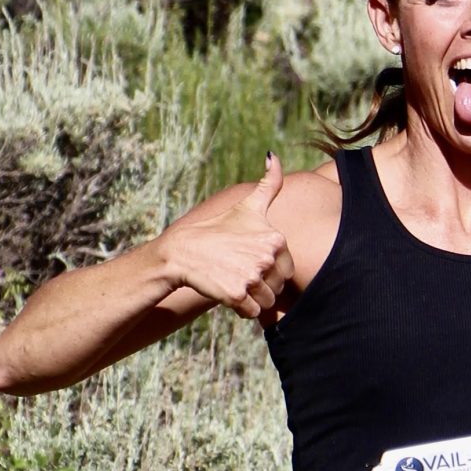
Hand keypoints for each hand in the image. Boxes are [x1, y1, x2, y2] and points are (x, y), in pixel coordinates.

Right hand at [159, 155, 293, 323]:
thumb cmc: (218, 229)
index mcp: (275, 238)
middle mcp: (266, 257)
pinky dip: (243, 309)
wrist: (183, 252)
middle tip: (239, 272)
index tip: (250, 261)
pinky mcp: (237, 296)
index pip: (287, 269)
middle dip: (262, 285)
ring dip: (253, 298)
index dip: (270, 270)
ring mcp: (252, 277)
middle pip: (278, 287)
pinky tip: (229, 294)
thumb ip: (269, 185)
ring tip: (234, 282)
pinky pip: (254, 313)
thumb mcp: (247, 206)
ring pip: (267, 301)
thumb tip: (274, 156)